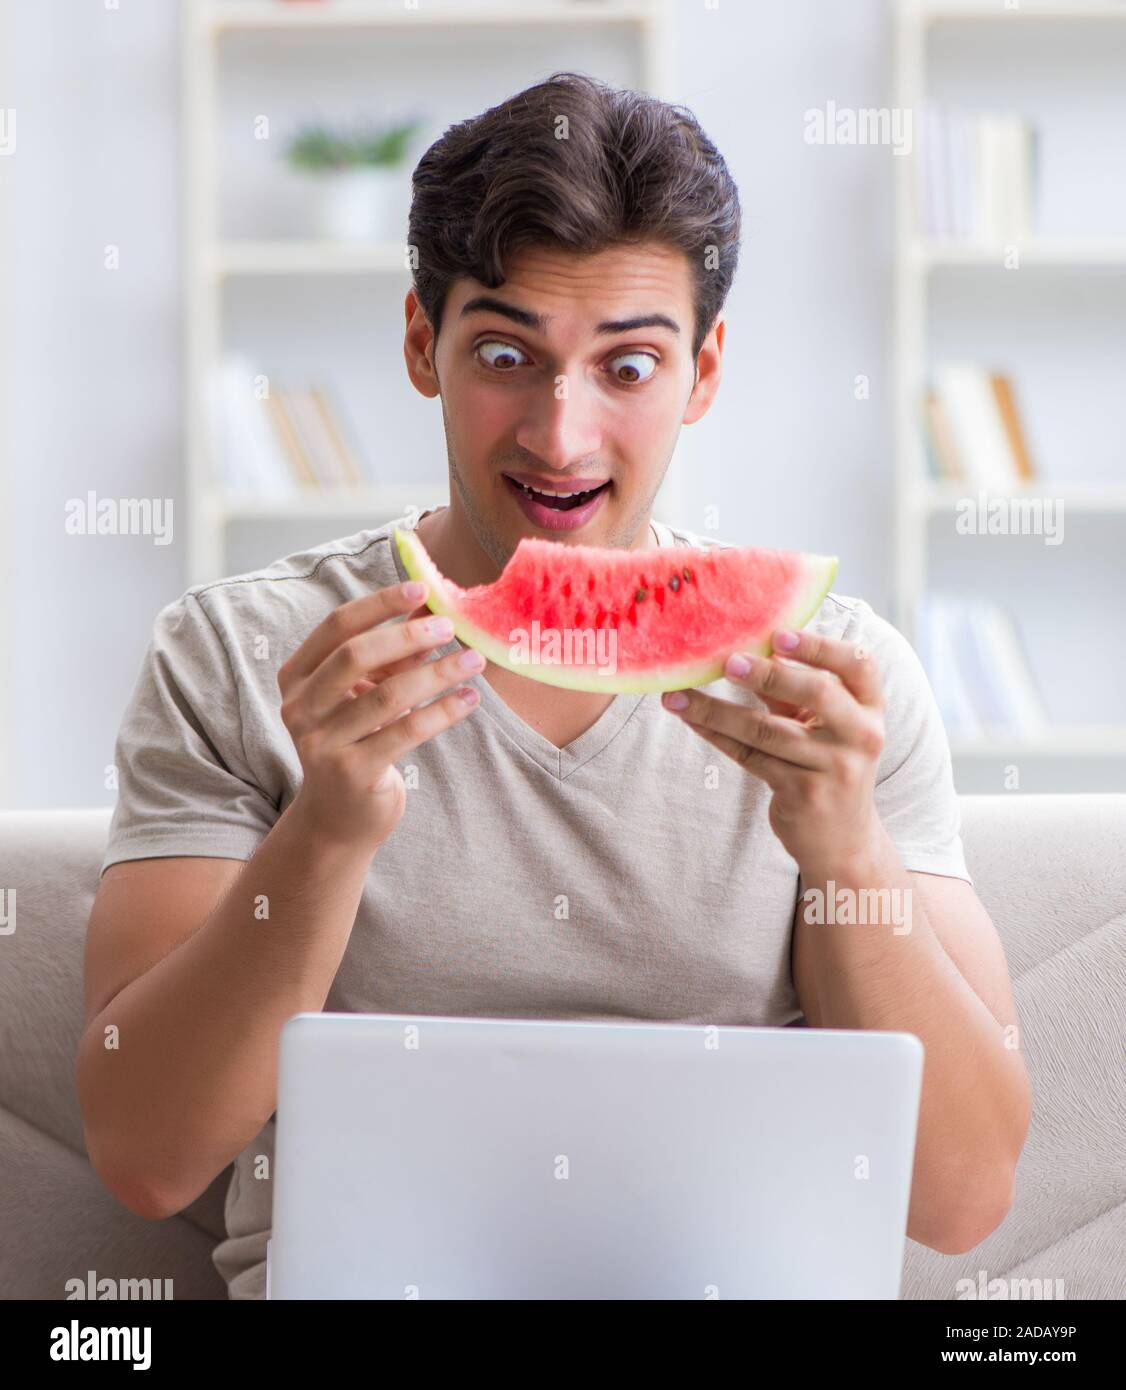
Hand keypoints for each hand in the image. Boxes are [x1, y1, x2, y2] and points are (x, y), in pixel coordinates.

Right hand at [278, 580, 482, 852]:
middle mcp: (299, 708)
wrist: (340, 817)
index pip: (336, 627)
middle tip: (450, 628)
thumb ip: (390, 657)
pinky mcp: (351, 773)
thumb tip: (432, 611)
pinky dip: (443, 711)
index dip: (379, 604)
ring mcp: (321, 743)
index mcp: (296, 677)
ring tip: (474, 661)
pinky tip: (469, 698)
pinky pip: (405, 731)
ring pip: (387, 696)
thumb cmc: (357, 741)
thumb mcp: (366, 695)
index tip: (421, 589)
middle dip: (407, 636)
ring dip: (436, 673)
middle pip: (354, 656)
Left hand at [661, 629, 885, 870]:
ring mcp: (835, 767)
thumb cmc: (826, 764)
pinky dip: (716, 735)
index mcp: (870, 708)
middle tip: (728, 662)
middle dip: (769, 674)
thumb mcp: (823, 724)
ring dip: (717, 710)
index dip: (820, 645)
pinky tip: (690, 719)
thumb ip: (796, 689)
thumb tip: (747, 643)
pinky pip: (751, 756)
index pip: (859, 663)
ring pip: (768, 730)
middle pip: (816, 693)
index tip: (779, 635)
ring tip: (678, 695)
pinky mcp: (804, 793)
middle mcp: (861, 735)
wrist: (842, 840)